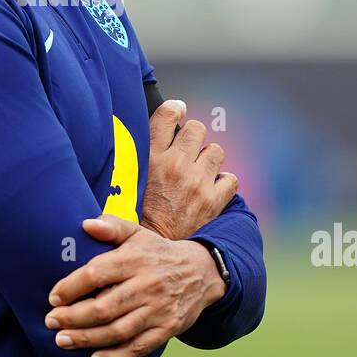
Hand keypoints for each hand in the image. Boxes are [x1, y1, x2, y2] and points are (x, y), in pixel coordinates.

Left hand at [44, 214, 226, 356]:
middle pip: (104, 307)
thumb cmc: (158, 253)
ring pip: (118, 330)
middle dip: (73, 318)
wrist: (202, 272)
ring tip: (63, 341)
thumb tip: (86, 224)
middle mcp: (146, 285)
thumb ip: (112, 227)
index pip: (97, 273)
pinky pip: (139, 347)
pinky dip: (116, 356)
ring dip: (87, 339)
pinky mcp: (167, 328)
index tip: (53, 297)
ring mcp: (158, 309)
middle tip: (51, 322)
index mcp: (135, 259)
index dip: (71, 286)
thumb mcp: (137, 234)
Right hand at [140, 99, 238, 240]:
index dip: (175, 109)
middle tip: (189, 150)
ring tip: (200, 170)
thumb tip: (148, 138)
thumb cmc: (135, 216)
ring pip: (216, 150)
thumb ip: (137, 157)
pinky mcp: (213, 200)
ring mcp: (197, 181)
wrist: (151, 248)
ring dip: (209, 158)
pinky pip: (231, 179)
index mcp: (150, 158)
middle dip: (194, 137)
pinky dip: (224, 182)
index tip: (178, 111)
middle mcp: (175, 164)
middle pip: (196, 129)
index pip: (166, 115)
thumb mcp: (126, 181)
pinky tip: (213, 188)